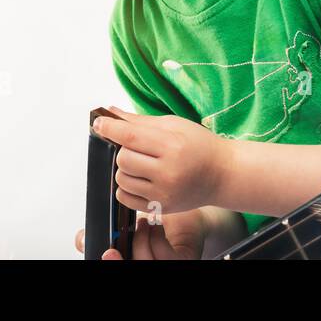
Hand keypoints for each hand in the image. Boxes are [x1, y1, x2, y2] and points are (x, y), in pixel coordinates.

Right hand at [74, 207, 208, 259]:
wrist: (191, 213)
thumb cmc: (161, 223)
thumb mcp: (127, 226)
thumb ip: (106, 232)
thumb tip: (81, 239)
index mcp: (133, 260)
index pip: (117, 264)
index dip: (110, 262)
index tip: (106, 252)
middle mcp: (149, 265)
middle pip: (131, 268)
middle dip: (118, 262)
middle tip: (113, 248)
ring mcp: (167, 266)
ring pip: (145, 263)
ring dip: (140, 241)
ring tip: (142, 223)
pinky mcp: (184, 260)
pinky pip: (166, 257)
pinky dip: (156, 238)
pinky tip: (156, 227)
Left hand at [92, 106, 228, 213]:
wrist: (222, 174)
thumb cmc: (200, 146)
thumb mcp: (174, 125)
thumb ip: (139, 121)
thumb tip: (111, 113)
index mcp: (171, 146)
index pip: (130, 136)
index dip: (110, 128)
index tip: (99, 123)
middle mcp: (167, 171)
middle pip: (123, 159)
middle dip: (124, 151)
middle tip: (137, 148)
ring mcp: (163, 193)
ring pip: (122, 179)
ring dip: (125, 169)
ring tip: (142, 164)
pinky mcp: (160, 208)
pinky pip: (125, 198)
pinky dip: (126, 187)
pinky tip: (140, 179)